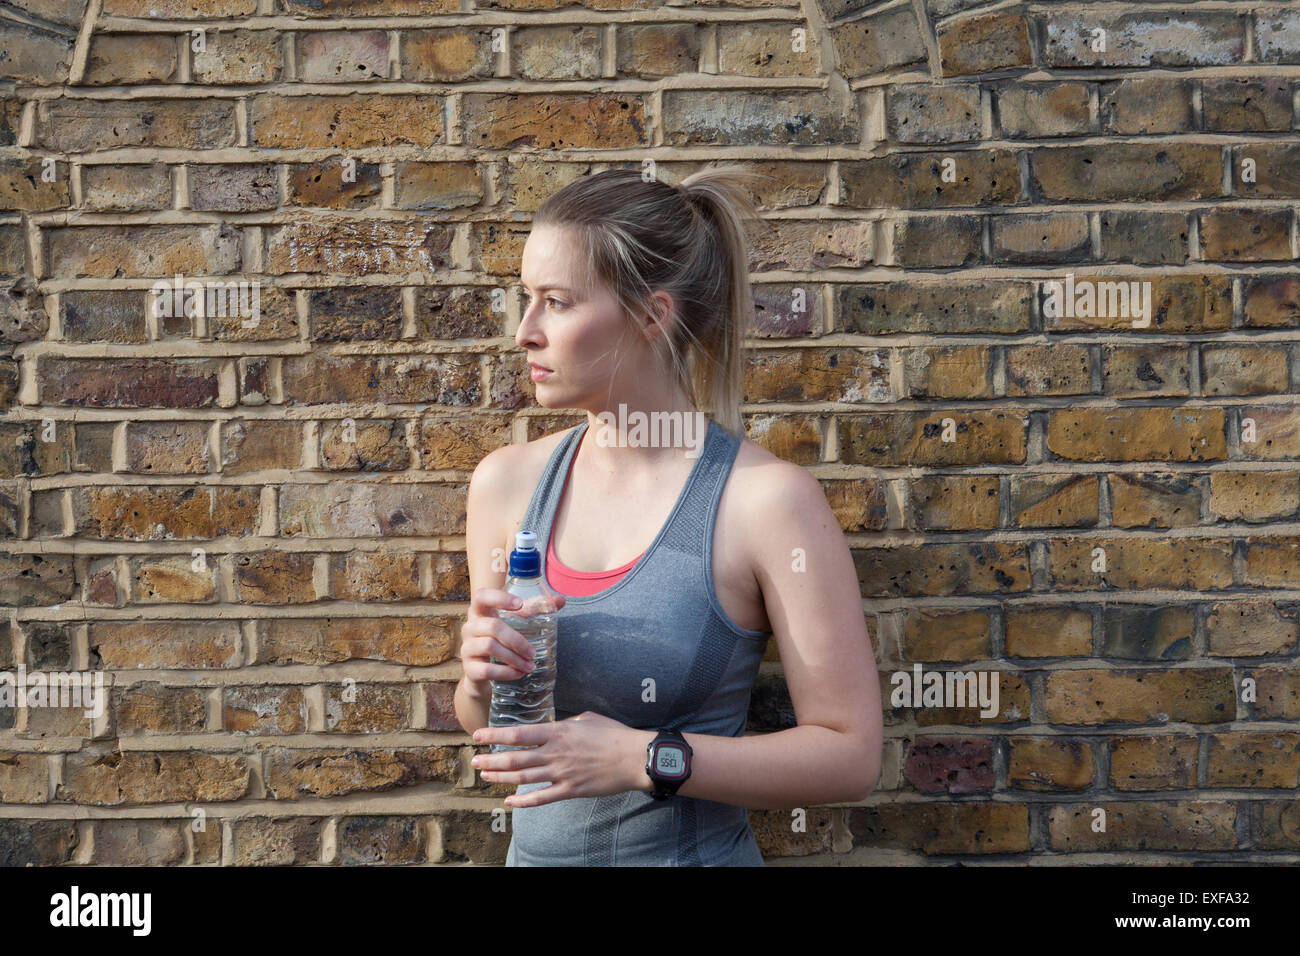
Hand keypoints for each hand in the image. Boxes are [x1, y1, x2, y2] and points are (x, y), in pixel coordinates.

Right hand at [459, 587, 566, 690]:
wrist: (482, 674)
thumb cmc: (500, 641)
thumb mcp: (515, 623)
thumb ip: (535, 610)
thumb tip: (561, 599)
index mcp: (480, 612)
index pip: (481, 596)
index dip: (499, 597)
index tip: (520, 603)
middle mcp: (470, 627)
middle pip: (492, 626)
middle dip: (517, 640)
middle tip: (533, 652)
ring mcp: (467, 648)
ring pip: (489, 646)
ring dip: (513, 658)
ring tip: (529, 665)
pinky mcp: (469, 668)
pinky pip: (486, 669)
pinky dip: (506, 672)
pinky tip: (518, 674)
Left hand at [471, 712, 650, 807]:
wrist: (633, 758)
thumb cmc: (614, 734)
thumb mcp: (587, 719)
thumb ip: (566, 723)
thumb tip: (556, 726)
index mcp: (558, 732)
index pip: (519, 734)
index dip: (495, 736)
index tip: (478, 735)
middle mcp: (555, 753)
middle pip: (515, 758)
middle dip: (491, 760)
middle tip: (475, 762)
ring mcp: (561, 773)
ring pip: (523, 777)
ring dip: (501, 778)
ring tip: (486, 776)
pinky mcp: (570, 791)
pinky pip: (541, 798)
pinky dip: (523, 801)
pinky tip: (510, 802)